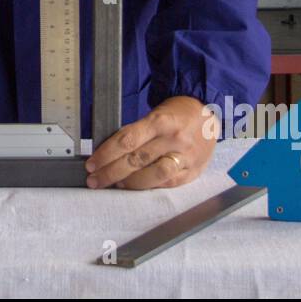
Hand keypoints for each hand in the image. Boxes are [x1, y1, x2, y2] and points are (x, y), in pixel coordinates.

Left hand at [85, 96, 216, 188]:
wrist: (209, 115)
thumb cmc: (177, 114)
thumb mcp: (156, 114)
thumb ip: (136, 132)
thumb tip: (108, 152)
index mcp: (161, 121)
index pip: (127, 140)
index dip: (106, 154)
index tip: (92, 163)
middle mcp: (174, 139)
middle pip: (137, 159)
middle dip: (111, 172)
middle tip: (94, 179)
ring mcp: (185, 157)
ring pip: (153, 175)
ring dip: (130, 183)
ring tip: (115, 184)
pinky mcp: (193, 171)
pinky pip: (168, 183)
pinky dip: (149, 187)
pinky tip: (136, 187)